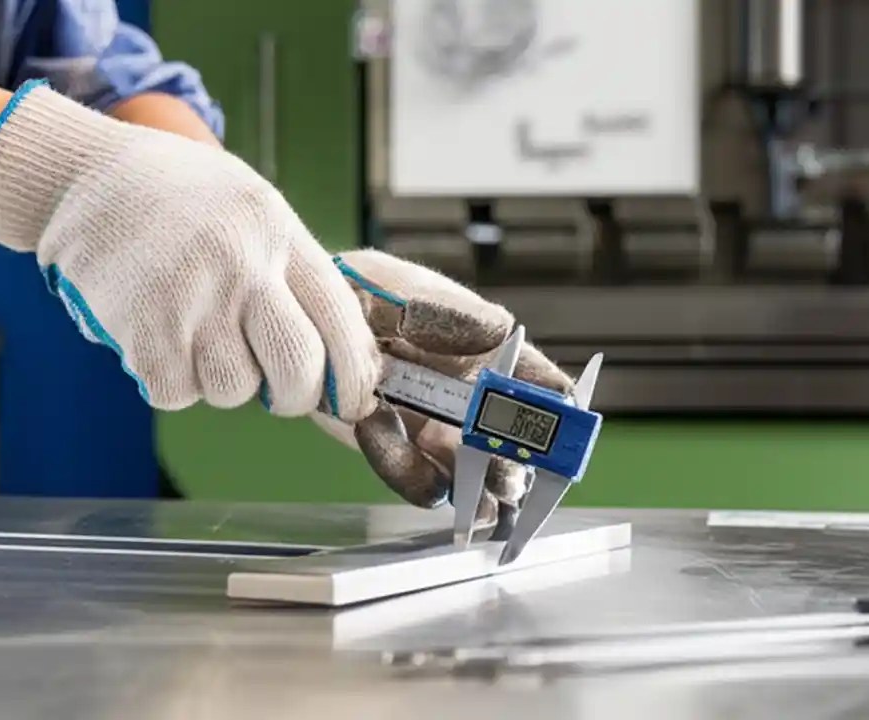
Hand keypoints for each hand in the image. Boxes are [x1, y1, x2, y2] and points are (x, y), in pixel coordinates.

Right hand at [0, 81, 381, 416]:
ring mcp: (191, 299)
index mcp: (279, 234)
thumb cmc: (181, 200)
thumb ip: (297, 273)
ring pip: (235, 390)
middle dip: (295, 397)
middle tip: (279, 392)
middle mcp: (241, 265)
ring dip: (222, 382)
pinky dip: (171, 382)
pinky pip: (178, 393)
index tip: (351, 401)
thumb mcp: (255, 210)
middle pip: (297, 370)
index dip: (354, 375)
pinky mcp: (142, 330)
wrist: (85, 177)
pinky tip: (160, 340)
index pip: (341, 320)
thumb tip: (346, 354)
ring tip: (199, 338)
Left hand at [311, 250, 574, 524]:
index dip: (554, 405)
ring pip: (471, 471)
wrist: (307, 324)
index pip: (537, 381)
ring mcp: (438, 428)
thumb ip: (444, 311)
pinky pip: (417, 477)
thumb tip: (500, 327)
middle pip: (510, 439)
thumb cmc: (362, 293)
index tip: (562, 427)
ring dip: (478, 490)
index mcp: (485, 351)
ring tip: (478, 504)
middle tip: (510, 479)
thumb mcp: (399, 288)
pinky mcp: (401, 451)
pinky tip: (396, 449)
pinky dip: (409, 472)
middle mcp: (469, 396)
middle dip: (515, 462)